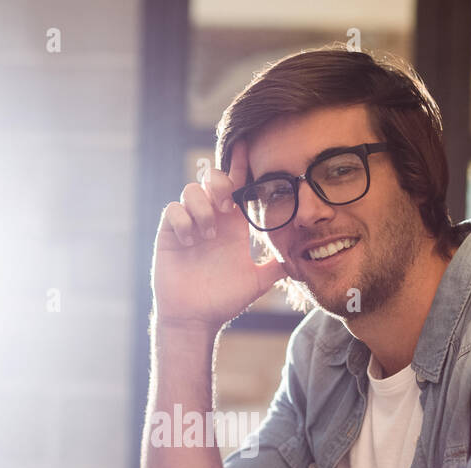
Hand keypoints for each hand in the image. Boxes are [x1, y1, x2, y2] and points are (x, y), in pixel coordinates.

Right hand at [151, 139, 290, 334]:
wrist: (195, 318)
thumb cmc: (223, 301)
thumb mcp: (256, 283)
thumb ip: (276, 268)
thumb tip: (301, 259)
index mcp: (233, 226)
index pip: (238, 187)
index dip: (241, 166)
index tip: (246, 146)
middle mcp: (211, 220)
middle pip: (212, 179)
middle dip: (221, 184)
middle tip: (228, 206)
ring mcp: (189, 225)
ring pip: (191, 190)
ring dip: (203, 208)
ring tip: (208, 236)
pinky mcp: (169, 234)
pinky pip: (173, 209)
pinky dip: (183, 221)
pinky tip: (189, 242)